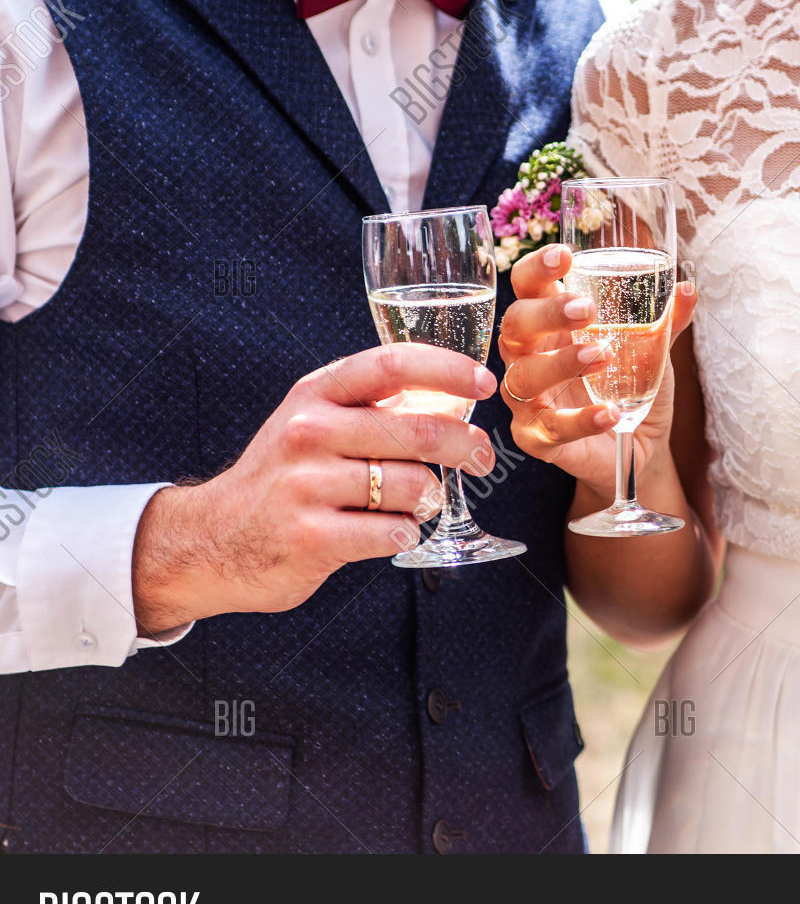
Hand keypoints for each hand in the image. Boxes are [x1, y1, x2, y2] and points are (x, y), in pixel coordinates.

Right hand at [132, 344, 498, 630]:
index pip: (392, 364)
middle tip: (481, 459)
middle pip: (418, 431)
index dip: (448, 370)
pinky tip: (386, 531)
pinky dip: (404, 532)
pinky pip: (394, 532)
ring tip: (412, 504)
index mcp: (316, 394)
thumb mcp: (315, 423)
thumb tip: (455, 403)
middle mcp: (309, 431)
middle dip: (465, 446)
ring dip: (429, 499)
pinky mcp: (311, 537)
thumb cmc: (284, 477)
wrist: (211, 539)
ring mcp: (307, 485)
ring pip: (413, 486)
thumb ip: (373, 408)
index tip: (484, 384)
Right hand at [496, 244, 695, 497]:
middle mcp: (527, 358)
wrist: (638, 446)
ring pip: (522, 378)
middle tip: (586, 311)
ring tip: (601, 356)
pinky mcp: (538, 440)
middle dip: (546, 314)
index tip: (564, 255)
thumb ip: (663, 322)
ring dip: (560, 364)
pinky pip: (550, 429)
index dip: (536, 268)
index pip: (526, 287)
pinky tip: (610, 412)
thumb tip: (687, 289)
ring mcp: (527, 401)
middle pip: (515, 327)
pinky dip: (581, 420)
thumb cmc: (628, 385)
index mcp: (548, 326)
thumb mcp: (649, 350)